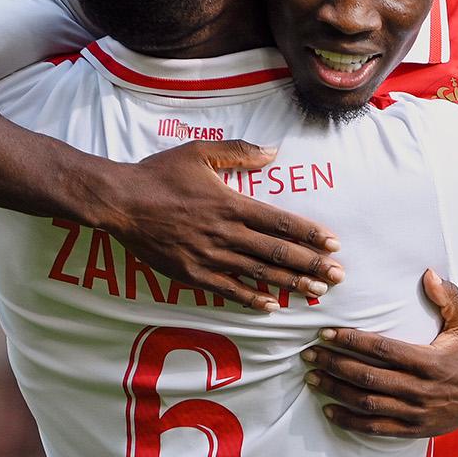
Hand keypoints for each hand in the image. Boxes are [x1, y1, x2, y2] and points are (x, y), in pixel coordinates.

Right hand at [86, 140, 341, 311]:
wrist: (120, 202)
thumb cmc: (159, 174)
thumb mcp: (199, 152)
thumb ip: (239, 151)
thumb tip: (273, 151)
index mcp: (231, 204)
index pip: (280, 221)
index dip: (309, 234)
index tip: (332, 244)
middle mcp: (225, 233)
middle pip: (277, 252)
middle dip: (311, 265)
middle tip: (337, 276)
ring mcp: (209, 256)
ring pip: (258, 273)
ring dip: (289, 284)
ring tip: (316, 291)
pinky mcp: (192, 273)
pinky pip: (228, 289)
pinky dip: (250, 298)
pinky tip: (270, 305)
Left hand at [303, 270, 457, 437]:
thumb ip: (447, 297)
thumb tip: (427, 273)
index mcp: (431, 361)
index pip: (383, 349)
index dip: (352, 341)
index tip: (327, 333)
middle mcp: (421, 388)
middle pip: (368, 377)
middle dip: (334, 364)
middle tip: (309, 354)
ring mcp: (417, 412)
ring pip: (368, 403)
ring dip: (336, 391)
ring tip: (313, 377)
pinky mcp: (415, 429)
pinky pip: (377, 428)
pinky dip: (351, 421)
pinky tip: (330, 410)